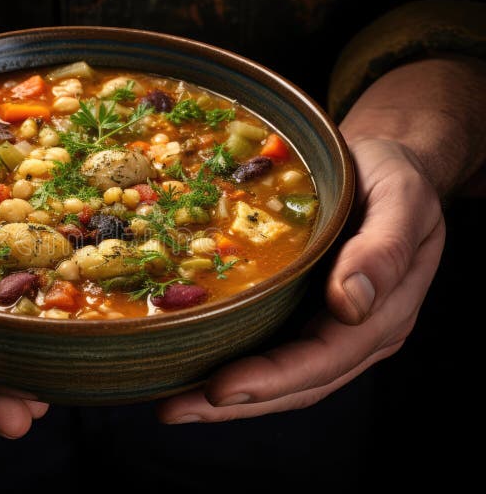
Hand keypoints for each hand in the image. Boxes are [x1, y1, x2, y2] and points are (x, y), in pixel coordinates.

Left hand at [155, 55, 485, 423]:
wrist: (390, 163)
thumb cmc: (394, 176)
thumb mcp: (401, 200)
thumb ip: (383, 251)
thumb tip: (351, 304)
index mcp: (384, 312)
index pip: (323, 360)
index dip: (271, 379)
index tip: (219, 387)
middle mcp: (358, 331)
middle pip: (296, 384)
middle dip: (234, 403)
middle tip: (171, 409)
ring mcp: (332, 327)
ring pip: (281, 378)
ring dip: (227, 398)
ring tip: (173, 404)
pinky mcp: (308, 313)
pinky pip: (272, 348)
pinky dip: (235, 365)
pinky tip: (195, 368)